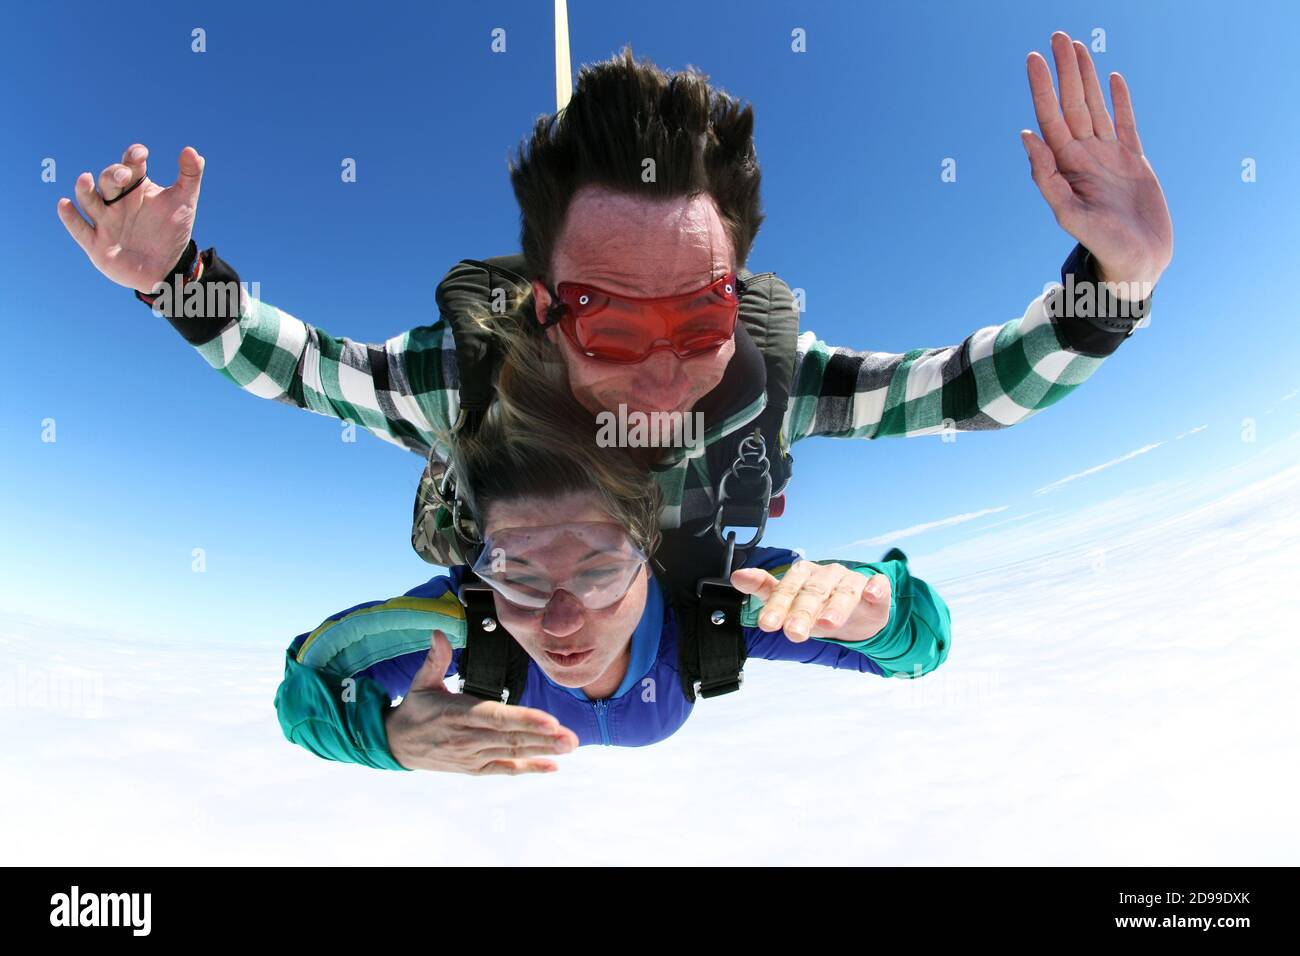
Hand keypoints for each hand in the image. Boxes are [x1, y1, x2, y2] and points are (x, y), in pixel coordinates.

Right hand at [56, 144, 205, 293]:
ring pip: (89, 200)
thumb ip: (190, 176)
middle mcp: (117, 200)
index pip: (130, 165)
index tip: (142, 154)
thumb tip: (193, 151)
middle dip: (114, 175)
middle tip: (125, 175)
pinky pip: (79, 228)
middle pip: (108, 180)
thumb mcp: (185, 202)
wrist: (167, 267)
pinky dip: (70, 217)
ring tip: (85, 179)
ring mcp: (105, 221)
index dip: (133, 157)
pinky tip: (63, 204)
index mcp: (135, 187)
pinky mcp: (96, 243)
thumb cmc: (171, 231)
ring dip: (85, 190)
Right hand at [383, 630, 578, 773]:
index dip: (524, 720)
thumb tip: (438, 633)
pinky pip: (505, 769)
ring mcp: (473, 756)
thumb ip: (436, 658)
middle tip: (570, 736)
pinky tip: (552, 766)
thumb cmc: (414, 710)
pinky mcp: (474, 768)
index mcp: (458, 714)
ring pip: (512, 754)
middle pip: (510, 738)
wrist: (395, 745)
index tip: (550, 720)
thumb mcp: (421, 682)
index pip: (496, 717)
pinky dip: (528, 768)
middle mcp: (468, 738)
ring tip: (569, 746)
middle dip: (543, 738)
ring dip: (542, 751)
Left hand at [731, 561, 892, 642]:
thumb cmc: (817, 606)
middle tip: (794, 633)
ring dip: (836, 606)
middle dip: (802, 613)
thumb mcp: (789, 601)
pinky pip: (878, 586)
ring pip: (844, 591)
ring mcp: (852, 581)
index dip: (777, 606)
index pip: (788, 589)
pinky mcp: (876, 590)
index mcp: (803, 576)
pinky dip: (876, 588)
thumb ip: (764, 589)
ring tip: (827, 624)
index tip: (767, 625)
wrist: (856, 613)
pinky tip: (872, 593)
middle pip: (813, 593)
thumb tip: (736, 577)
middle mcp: (827, 575)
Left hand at [1022, 32, 1173, 295]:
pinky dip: (1119, 102)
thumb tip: (1027, 136)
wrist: (1136, 264)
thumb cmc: (1102, 246)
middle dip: (1064, 71)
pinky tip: (1112, 79)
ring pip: (1095, 108)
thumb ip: (1046, 177)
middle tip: (1057, 36)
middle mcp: (1085, 158)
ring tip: (1078, 48)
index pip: (1050, 118)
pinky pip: (1126, 124)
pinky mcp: (1134, 162)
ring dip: (1086, 78)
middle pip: (1072, 105)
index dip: (1042, 88)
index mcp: (1067, 167)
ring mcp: (1109, 158)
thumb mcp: (1070, 214)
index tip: (1034, 58)